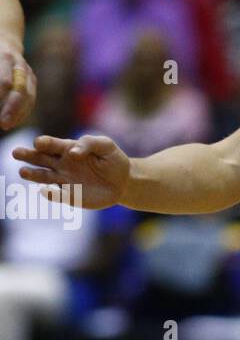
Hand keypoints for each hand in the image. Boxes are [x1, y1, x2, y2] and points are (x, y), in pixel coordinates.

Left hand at [0, 41, 36, 129]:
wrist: (4, 41)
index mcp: (4, 56)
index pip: (5, 81)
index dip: (0, 97)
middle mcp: (19, 64)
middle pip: (20, 90)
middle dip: (11, 109)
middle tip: (2, 124)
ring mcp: (28, 73)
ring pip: (29, 96)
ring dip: (18, 113)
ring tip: (7, 125)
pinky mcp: (33, 81)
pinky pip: (31, 99)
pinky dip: (23, 112)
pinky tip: (14, 121)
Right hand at [13, 134, 130, 209]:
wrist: (124, 181)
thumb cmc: (113, 159)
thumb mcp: (105, 145)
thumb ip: (89, 143)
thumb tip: (72, 153)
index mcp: (68, 148)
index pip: (53, 144)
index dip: (45, 143)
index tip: (39, 143)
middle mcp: (62, 164)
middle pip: (41, 159)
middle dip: (29, 155)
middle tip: (16, 152)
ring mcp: (64, 180)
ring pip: (44, 177)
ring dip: (33, 174)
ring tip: (22, 171)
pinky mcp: (70, 196)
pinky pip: (58, 195)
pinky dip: (51, 194)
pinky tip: (45, 191)